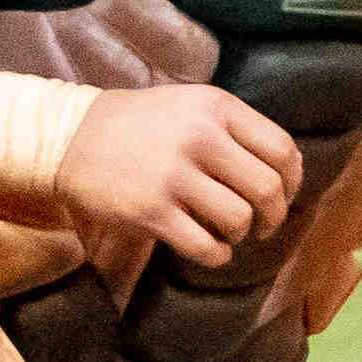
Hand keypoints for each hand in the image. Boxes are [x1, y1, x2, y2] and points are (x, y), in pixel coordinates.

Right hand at [55, 86, 302, 269]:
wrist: (67, 138)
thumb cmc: (140, 125)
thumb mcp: (192, 105)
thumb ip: (236, 129)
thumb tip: (287, 168)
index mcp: (217, 109)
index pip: (282, 149)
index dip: (294, 180)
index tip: (287, 195)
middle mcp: (200, 138)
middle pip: (267, 188)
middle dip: (275, 214)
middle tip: (266, 224)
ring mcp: (173, 176)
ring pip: (239, 219)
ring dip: (242, 233)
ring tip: (231, 232)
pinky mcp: (149, 211)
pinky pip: (204, 245)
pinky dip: (217, 255)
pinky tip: (213, 250)